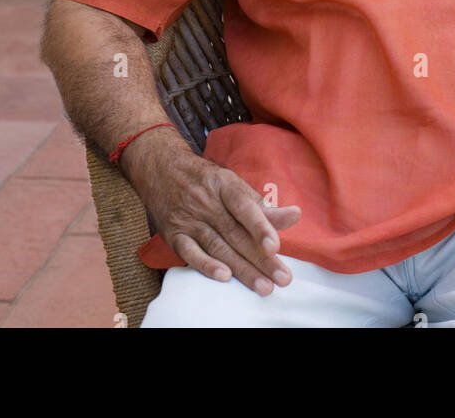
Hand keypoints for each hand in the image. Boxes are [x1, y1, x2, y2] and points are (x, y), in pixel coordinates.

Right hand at [127, 132, 301, 294]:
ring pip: (218, 246)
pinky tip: (223, 277)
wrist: (160, 168)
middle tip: (283, 279)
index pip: (243, 205)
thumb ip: (261, 205)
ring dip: (241, 269)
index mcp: (223, 184)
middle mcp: (206, 201)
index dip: (260, 225)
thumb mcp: (232, 183)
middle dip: (261, 259)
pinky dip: (206, 265)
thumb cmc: (205, 180)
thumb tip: (294, 216)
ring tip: (264, 287)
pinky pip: (189, 252)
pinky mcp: (174, 234)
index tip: (275, 246)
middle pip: (235, 233)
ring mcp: (188, 218)